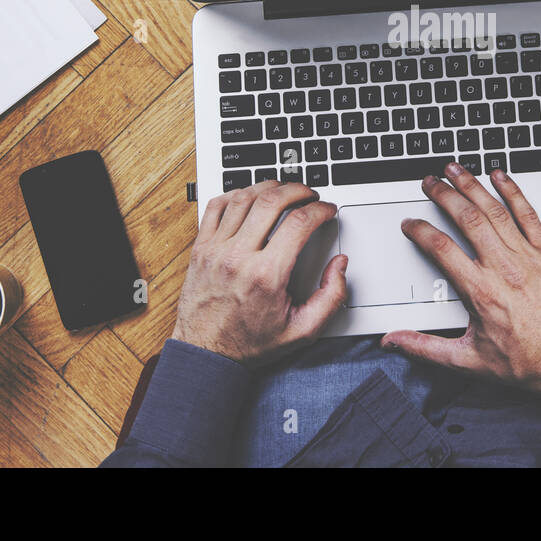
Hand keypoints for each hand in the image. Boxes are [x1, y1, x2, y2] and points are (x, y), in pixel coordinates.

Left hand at [172, 181, 346, 365]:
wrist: (206, 354)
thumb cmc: (250, 343)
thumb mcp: (302, 331)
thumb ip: (331, 298)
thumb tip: (340, 265)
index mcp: (266, 276)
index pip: (299, 223)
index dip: (321, 209)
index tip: (328, 210)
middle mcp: (238, 257)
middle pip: (272, 201)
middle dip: (299, 190)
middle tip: (310, 195)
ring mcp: (216, 249)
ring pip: (244, 197)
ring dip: (269, 187)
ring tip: (284, 190)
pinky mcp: (200, 248)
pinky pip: (216, 206)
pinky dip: (235, 194)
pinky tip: (250, 197)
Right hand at [380, 163, 540, 442]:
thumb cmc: (527, 363)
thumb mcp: (468, 361)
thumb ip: (425, 348)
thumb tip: (395, 341)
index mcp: (480, 291)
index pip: (441, 248)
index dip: (420, 231)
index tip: (411, 223)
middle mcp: (503, 268)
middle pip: (467, 219)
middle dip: (444, 195)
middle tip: (430, 182)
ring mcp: (528, 257)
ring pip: (495, 211)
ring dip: (473, 186)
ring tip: (457, 170)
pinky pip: (529, 215)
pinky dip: (514, 192)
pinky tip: (501, 177)